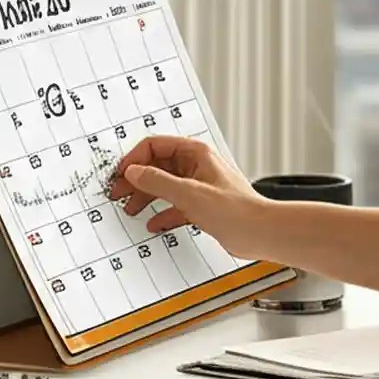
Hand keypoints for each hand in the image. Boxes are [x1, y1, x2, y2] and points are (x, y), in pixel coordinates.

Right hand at [108, 135, 274, 259]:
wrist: (260, 232)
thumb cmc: (235, 210)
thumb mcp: (188, 193)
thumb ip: (157, 181)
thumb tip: (133, 172)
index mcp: (196, 154)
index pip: (156, 146)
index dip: (135, 159)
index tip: (120, 175)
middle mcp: (198, 167)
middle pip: (158, 166)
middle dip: (137, 179)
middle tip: (118, 193)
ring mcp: (200, 187)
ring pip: (165, 186)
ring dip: (146, 196)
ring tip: (130, 209)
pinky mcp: (203, 206)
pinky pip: (176, 205)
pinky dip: (163, 213)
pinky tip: (154, 223)